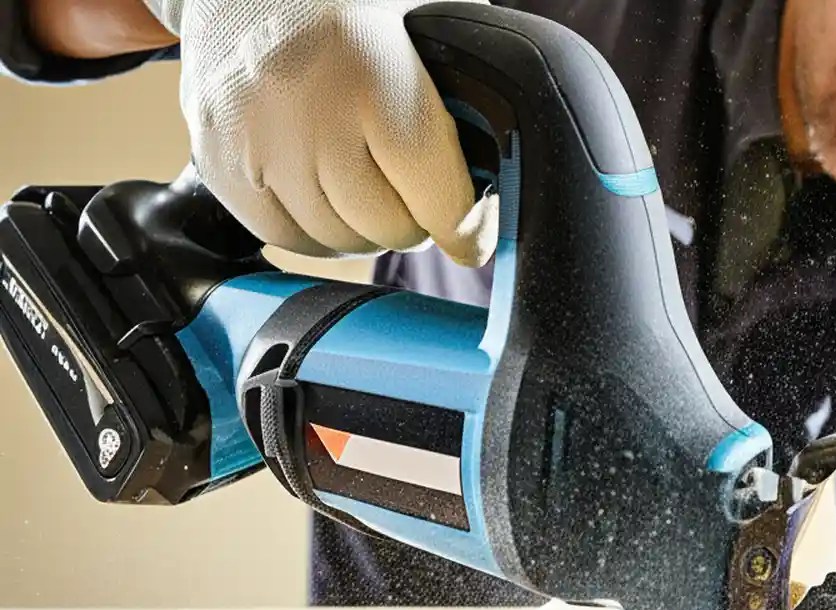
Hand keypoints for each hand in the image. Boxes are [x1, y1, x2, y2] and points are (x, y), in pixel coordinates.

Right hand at [143, 0, 497, 263]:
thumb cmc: (353, 0)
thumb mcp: (428, 19)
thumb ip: (470, 90)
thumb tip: (500, 175)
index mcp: (375, 76)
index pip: (437, 198)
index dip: (466, 228)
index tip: (474, 235)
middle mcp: (307, 114)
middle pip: (389, 227)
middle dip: (416, 220)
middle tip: (418, 195)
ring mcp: (255, 144)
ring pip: (339, 241)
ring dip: (368, 229)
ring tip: (373, 188)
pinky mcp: (218, 164)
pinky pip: (285, 237)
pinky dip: (318, 232)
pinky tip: (331, 197)